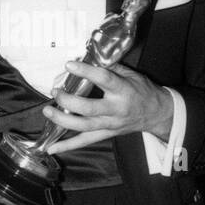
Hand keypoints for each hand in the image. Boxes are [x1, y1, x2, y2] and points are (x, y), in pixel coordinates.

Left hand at [41, 62, 173, 153]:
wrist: (157, 114)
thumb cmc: (143, 91)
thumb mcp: (131, 74)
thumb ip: (110, 67)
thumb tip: (89, 56)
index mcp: (123, 91)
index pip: (103, 79)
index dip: (85, 71)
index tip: (69, 64)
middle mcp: (115, 110)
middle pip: (89, 109)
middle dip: (68, 101)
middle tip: (56, 91)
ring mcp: (110, 125)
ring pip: (83, 126)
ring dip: (62, 120)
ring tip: (48, 111)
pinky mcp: (106, 134)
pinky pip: (85, 141)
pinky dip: (67, 146)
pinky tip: (51, 148)